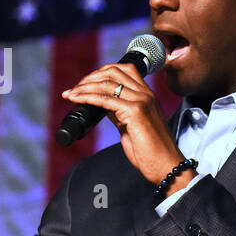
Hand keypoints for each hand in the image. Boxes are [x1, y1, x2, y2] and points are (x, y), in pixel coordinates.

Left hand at [61, 63, 194, 188]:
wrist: (165, 166)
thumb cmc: (151, 152)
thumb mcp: (131, 126)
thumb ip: (119, 112)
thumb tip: (102, 105)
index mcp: (148, 96)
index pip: (124, 70)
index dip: (102, 73)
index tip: (86, 84)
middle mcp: (146, 94)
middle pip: (114, 71)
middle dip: (90, 77)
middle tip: (75, 89)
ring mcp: (142, 101)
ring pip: (107, 83)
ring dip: (84, 86)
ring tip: (70, 94)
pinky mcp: (135, 112)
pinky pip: (105, 99)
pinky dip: (87, 97)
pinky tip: (76, 99)